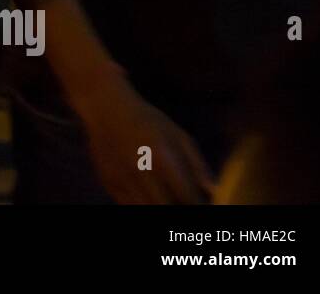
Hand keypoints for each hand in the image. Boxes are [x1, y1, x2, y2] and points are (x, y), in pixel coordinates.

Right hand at [79, 75, 214, 203]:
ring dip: (161, 206)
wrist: (106, 109)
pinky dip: (144, 205)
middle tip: (185, 202)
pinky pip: (129, 206)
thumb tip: (213, 190)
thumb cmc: (148, 120)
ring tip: (168, 198)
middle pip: (167, 206)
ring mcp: (122, 178)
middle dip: (180, 207)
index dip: (199, 204)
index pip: (187, 196)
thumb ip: (197, 164)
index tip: (204, 203)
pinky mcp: (109, 183)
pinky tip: (150, 196)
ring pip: (147, 209)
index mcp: (162, 157)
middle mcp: (141, 170)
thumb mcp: (178, 135)